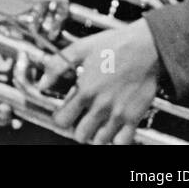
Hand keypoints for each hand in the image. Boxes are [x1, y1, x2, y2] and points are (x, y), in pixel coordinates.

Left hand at [38, 20, 161, 144]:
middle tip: (81, 118)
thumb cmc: (114, 45)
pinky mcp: (135, 117)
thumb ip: (57, 66)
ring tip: (98, 122)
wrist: (146, 47)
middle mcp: (100, 106)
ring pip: (100, 140)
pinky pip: (122, 142)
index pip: (62, 120)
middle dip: (77, 128)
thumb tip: (42, 83)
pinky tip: (114, 128)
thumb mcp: (79, 49)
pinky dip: (116, 139)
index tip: (64, 113)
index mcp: (84, 90)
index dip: (61, 117)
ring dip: (96, 134)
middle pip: (80, 135)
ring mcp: (118, 113)